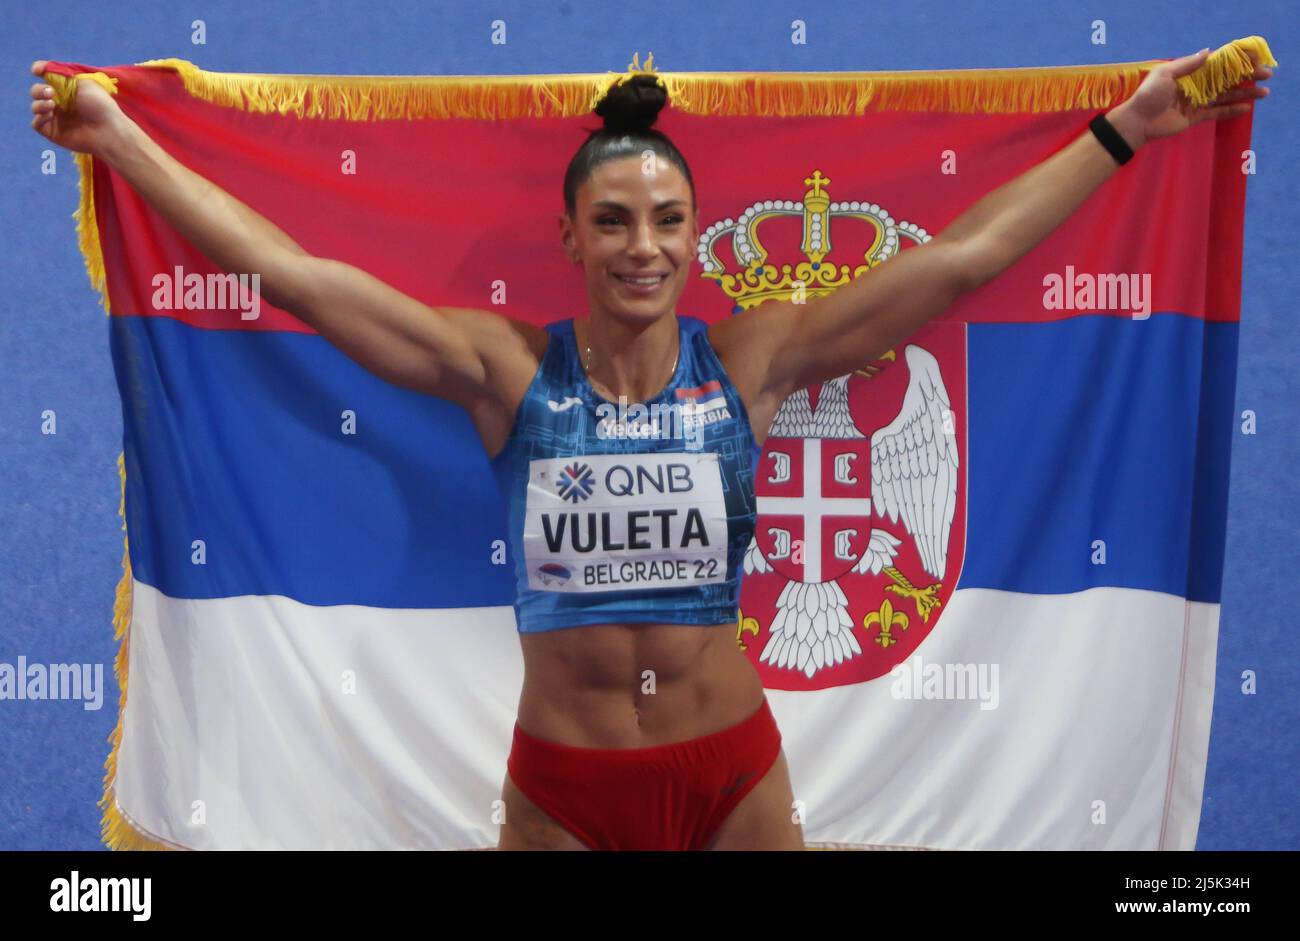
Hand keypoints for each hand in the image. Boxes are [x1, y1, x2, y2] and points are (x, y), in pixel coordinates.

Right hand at [29, 59, 125, 155]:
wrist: (107, 130)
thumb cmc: (100, 105)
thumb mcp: (84, 82)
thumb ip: (62, 72)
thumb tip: (41, 68)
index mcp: (68, 89)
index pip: (48, 77)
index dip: (40, 70)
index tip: (37, 70)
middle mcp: (61, 103)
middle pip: (37, 91)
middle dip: (39, 90)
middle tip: (50, 93)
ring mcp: (56, 118)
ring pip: (36, 107)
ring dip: (39, 103)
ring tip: (52, 104)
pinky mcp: (53, 132)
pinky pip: (37, 123)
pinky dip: (40, 117)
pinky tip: (50, 115)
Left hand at [1104, 47, 1272, 150]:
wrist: (1137, 122)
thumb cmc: (1148, 95)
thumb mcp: (1165, 74)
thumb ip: (1187, 64)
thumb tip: (1209, 52)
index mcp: (1190, 72)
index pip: (1218, 64)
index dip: (1236, 62)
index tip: (1254, 59)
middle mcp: (1197, 85)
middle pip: (1226, 80)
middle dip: (1247, 77)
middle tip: (1266, 76)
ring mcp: (1197, 102)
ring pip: (1225, 96)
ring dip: (1244, 94)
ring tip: (1263, 93)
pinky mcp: (1195, 117)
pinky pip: (1217, 113)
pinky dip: (1231, 111)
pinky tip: (1246, 108)